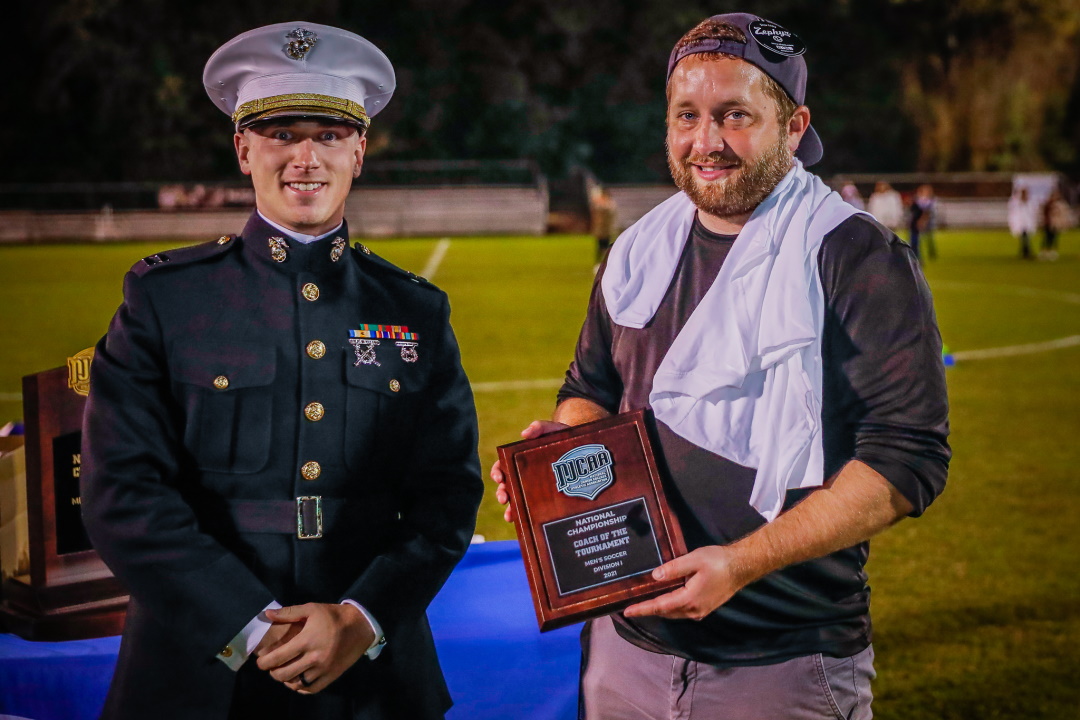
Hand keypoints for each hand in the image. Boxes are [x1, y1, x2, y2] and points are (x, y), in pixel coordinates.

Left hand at [256, 603, 374, 693]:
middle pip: (284, 674)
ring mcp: (323, 669)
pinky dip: (301, 688)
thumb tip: (266, 614)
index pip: (278, 658)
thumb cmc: (333, 616)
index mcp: (306, 640)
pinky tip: (297, 680)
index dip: (264, 663)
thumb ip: (288, 613)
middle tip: (271, 666)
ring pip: (296, 684)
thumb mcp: (311, 609)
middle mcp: (314, 658)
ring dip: (286, 680)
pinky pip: (311, 689)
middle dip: (273, 672)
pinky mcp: (332, 676)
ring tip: (284, 672)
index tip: (260, 661)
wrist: (360, 625)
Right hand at [490, 420, 568, 521]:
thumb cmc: (562, 438)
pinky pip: (534, 510)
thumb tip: (524, 433)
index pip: (502, 466)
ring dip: (510, 509)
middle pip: (507, 486)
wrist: (583, 449)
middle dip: (502, 493)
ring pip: (517, 501)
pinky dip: (527, 517)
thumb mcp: (552, 430)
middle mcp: (523, 476)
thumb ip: (539, 428)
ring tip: (510, 515)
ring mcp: (534, 488)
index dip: (498, 472)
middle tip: (504, 498)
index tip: (499, 478)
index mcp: (520, 460)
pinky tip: (526, 524)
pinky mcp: (546, 499)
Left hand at [622, 546, 746, 620]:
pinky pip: (682, 611)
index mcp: (688, 600)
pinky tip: (665, 599)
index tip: (626, 611)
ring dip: (659, 609)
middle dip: (648, 610)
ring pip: (674, 613)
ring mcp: (700, 611)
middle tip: (631, 606)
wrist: (742, 567)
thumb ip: (673, 569)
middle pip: (665, 612)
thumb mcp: (693, 560)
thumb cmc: (718, 561)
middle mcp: (693, 610)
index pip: (659, 606)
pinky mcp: (705, 607)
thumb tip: (654, 576)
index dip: (642, 609)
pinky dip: (670, 607)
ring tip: (644, 603)